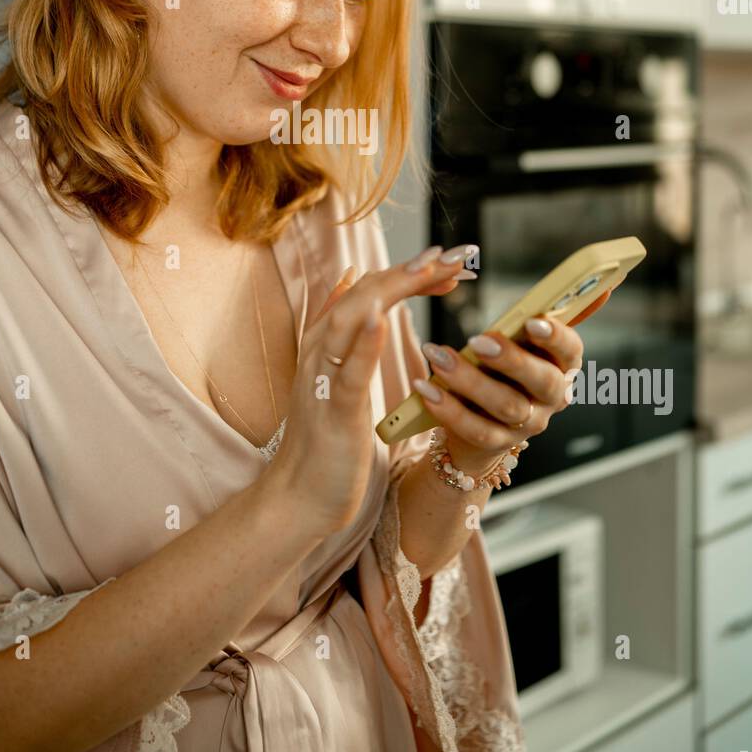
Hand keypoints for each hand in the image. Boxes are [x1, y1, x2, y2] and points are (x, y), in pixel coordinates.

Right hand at [268, 246, 477, 535]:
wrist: (299, 495)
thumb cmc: (324, 439)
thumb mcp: (334, 374)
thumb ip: (340, 329)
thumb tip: (348, 279)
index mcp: (326, 341)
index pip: (369, 289)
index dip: (409, 271)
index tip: (447, 264)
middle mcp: (321, 350)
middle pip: (365, 293)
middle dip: (410, 270)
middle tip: (453, 256)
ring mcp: (325, 378)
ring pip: (353, 318)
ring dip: (392, 289)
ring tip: (428, 268)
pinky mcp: (334, 410)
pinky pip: (348, 370)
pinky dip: (364, 342)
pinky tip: (383, 319)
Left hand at [416, 291, 612, 484]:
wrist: (484, 420)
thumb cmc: (508, 367)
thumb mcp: (529, 341)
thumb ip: (556, 314)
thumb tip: (603, 286)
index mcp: (563, 366)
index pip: (570, 351)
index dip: (555, 337)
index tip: (533, 321)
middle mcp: (552, 398)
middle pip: (541, 381)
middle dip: (510, 360)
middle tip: (478, 339)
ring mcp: (527, 424)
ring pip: (505, 405)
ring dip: (469, 380)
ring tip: (437, 356)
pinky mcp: (497, 443)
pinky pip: (475, 429)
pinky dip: (448, 409)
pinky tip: (426, 388)